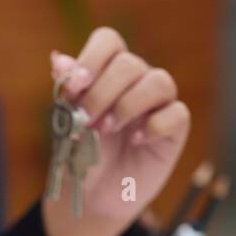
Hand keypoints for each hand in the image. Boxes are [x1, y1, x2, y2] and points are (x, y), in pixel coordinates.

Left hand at [43, 28, 189, 235]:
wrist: (92, 194)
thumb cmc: (81, 153)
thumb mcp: (67, 123)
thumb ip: (67, 92)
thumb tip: (58, 60)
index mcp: (108, 71)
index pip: (108, 41)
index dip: (91, 59)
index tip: (74, 87)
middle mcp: (136, 80)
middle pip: (129, 63)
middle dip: (102, 92)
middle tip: (87, 120)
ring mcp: (158, 103)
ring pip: (159, 81)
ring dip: (128, 105)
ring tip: (108, 130)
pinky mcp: (174, 129)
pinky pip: (177, 114)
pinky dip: (155, 126)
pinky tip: (135, 141)